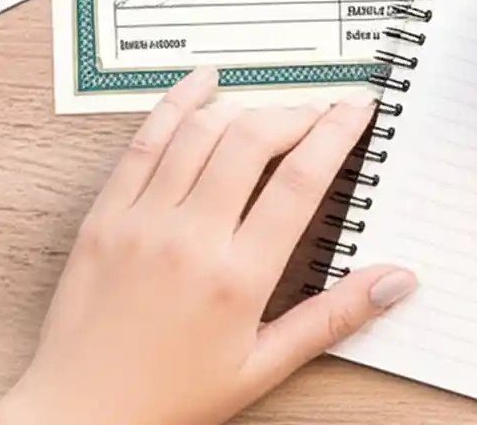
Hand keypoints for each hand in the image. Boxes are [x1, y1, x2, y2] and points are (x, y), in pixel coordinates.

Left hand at [0, 67, 416, 424]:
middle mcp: (189, 238)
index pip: (299, 181)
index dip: (335, 134)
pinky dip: (176, 104)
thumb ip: (333, 316)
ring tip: (273, 111)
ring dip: (245, 107)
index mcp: (237, 278)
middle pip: (253, 140)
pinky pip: (144, 141)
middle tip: (321, 113)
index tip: (356, 111)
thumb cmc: (170, 395)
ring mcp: (142, 220)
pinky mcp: (105, 214)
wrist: (80, 411)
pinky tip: (201, 84)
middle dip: (297, 114)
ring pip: (201, 131)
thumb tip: (396, 280)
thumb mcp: (264, 366)